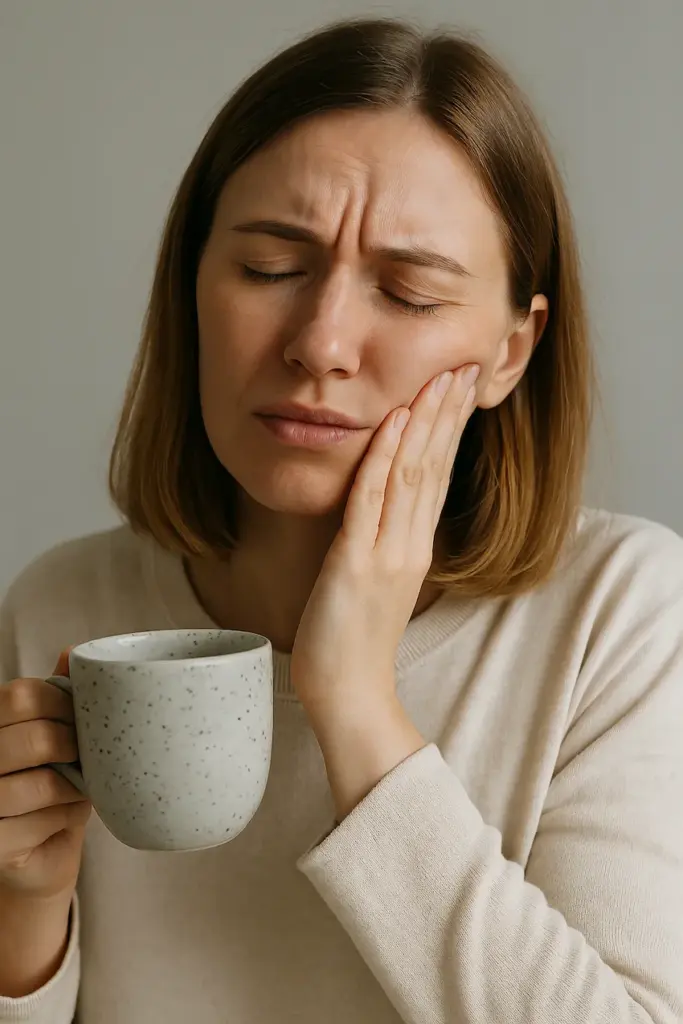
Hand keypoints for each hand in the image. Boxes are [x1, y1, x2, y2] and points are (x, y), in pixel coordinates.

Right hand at [0, 651, 89, 899]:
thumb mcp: (52, 734)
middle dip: (72, 747)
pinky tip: (61, 817)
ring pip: (41, 784)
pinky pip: (40, 823)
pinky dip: (64, 818)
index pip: (22, 696)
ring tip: (76, 788)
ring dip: (73, 788)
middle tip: (82, 756)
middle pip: (34, 738)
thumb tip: (71, 651)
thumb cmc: (46, 784)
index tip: (80, 716)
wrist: (36, 856)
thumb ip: (56, 695)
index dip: (62, 703)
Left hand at [290, 364, 478, 809]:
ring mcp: (387, 553)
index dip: (449, 429)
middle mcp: (409, 544)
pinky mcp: (357, 565)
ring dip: (424, 423)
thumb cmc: (354, 642)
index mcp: (414, 547)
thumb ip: (386, 544)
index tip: (458, 388)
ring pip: (412, 475)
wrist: (348, 694)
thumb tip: (383, 511)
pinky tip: (393, 423)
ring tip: (439, 379)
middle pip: (434, 466)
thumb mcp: (378, 583)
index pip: (438, 476)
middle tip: (463, 366)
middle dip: (446, 413)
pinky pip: (372, 501)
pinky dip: (383, 458)